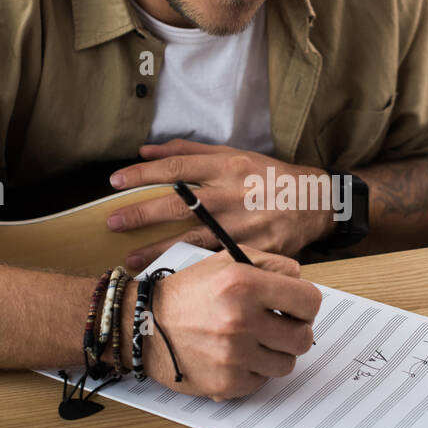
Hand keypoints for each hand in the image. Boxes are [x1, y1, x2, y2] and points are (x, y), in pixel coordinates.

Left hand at [106, 140, 334, 270]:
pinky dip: (191, 268)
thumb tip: (145, 151)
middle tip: (112, 223)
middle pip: (178, 203)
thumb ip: (190, 152)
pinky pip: (216, 261)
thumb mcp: (234, 154)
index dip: (143, 174)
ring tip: (130, 261)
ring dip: (158, 250)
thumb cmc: (270, 177)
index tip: (115, 182)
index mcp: (227, 166)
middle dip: (141, 213)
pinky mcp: (253, 250)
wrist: (315, 203)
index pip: (176, 167)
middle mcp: (232, 194)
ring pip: (192, 237)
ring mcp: (242, 224)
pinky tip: (170, 277)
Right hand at [135, 247, 321, 400]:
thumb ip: (269, 264)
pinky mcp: (227, 383)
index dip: (305, 305)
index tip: (295, 308)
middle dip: (295, 331)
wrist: (143, 325)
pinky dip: (253, 371)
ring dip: (275, 353)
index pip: (309, 301)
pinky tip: (235, 357)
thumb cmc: (187, 293)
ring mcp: (234, 356)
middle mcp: (240, 321)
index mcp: (244, 285)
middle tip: (278, 327)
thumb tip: (299, 279)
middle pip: (303, 337)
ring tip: (254, 342)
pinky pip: (262, 381)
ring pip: (287, 364)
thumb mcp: (226, 261)